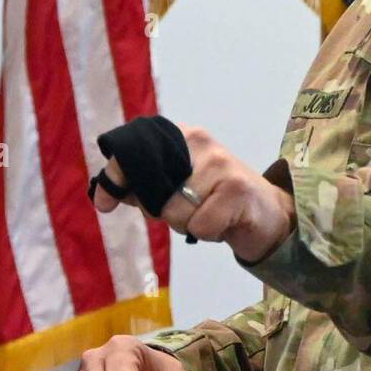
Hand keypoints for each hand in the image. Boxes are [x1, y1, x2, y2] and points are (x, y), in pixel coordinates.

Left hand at [90, 123, 295, 263]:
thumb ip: (142, 186)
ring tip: (208, 214)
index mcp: (181, 136)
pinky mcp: (237, 189)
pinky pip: (199, 226)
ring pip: (174, 212)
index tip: (104, 202)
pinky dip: (208, 234)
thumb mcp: (176, 187)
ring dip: (187, 225)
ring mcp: (220, 163)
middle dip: (160, 210)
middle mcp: (199, 142)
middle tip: (187, 210)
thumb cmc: (215, 199)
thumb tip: (102, 195)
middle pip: (151, 190)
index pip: (136, 150)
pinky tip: (223, 223)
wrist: (268, 212)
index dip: (115, 178)